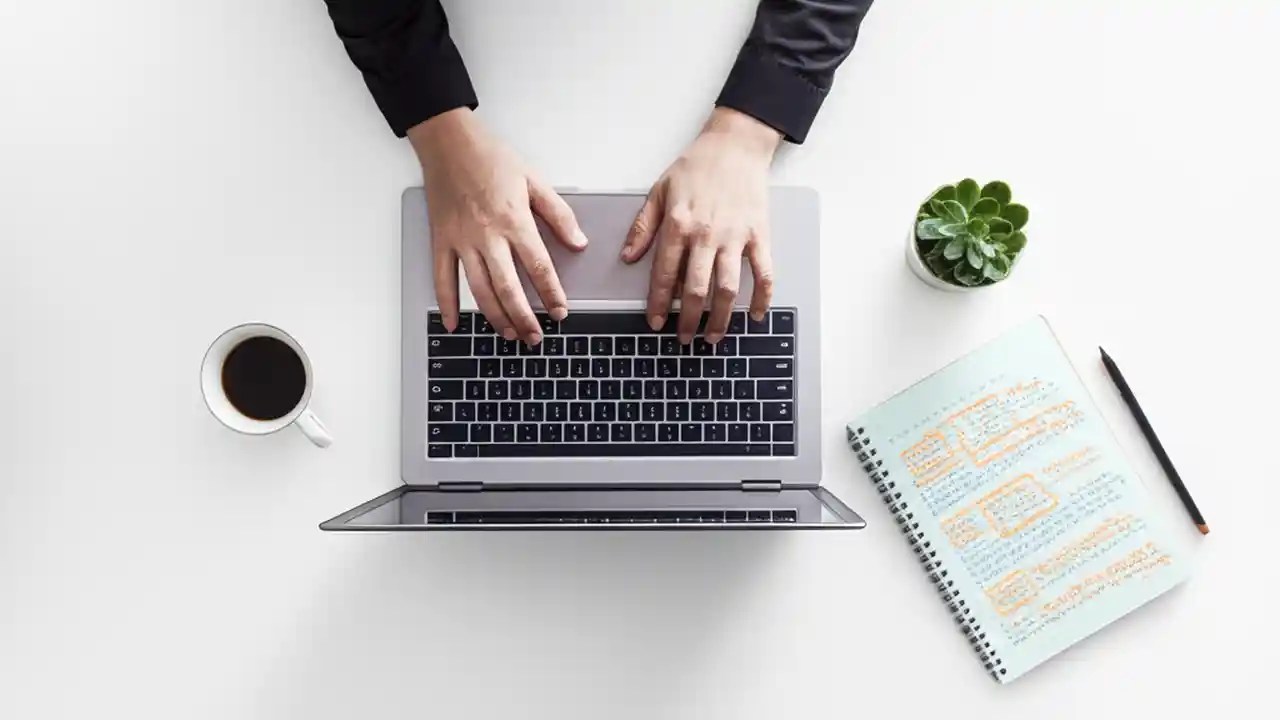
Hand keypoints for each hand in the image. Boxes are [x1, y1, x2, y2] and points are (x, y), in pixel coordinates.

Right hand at [409, 108, 587, 343]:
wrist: (448, 140)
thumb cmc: (490, 157)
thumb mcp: (534, 180)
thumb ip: (558, 214)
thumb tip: (579, 243)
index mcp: (513, 220)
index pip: (538, 267)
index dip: (552, 294)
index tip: (561, 312)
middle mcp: (486, 235)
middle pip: (508, 288)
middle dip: (525, 317)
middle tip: (536, 337)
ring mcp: (461, 240)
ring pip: (478, 290)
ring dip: (495, 317)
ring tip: (510, 334)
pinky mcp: (440, 240)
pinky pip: (442, 278)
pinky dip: (447, 304)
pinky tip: (455, 324)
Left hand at [621, 107, 781, 343]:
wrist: (735, 145)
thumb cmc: (696, 166)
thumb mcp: (659, 191)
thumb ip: (643, 227)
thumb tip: (628, 257)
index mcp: (679, 226)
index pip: (665, 275)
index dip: (659, 304)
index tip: (655, 323)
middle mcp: (706, 235)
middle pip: (696, 290)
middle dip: (688, 320)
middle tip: (683, 339)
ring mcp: (735, 237)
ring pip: (727, 289)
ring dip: (720, 319)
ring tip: (713, 337)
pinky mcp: (759, 235)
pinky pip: (764, 273)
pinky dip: (762, 297)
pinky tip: (756, 315)